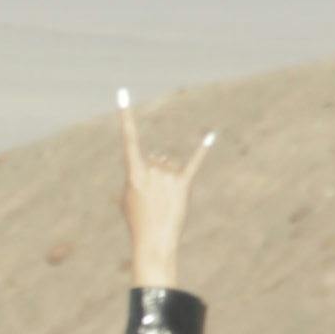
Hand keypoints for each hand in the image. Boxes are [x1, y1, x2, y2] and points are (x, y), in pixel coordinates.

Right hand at [117, 87, 213, 287]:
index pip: (128, 138)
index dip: (125, 115)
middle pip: (157, 158)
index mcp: (134, 171)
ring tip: (165, 200)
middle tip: (153, 198)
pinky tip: (212, 134)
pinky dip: (202, 149)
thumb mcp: (127, 196)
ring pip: (171, 165)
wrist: (154, 241)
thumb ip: (137, 175)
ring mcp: (168, 177)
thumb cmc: (138, 220)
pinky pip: (193, 163)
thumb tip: (152, 167)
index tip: (122, 93)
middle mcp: (152, 169)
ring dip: (168, 180)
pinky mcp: (184, 185)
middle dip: (156, 174)